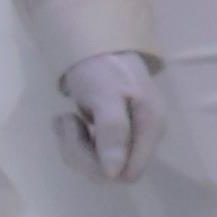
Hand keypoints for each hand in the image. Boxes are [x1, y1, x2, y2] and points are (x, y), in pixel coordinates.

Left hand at [53, 49, 162, 182]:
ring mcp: (130, 137)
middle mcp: (144, 138)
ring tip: (65, 118)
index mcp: (151, 129)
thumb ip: (113, 132)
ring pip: (98, 166)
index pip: (128, 173)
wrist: (95, 43)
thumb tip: (114, 174)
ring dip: (74, 146)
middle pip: (111, 172)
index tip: (84, 135)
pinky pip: (93, 153)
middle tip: (67, 121)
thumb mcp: (106, 96)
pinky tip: (68, 120)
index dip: (101, 164)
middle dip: (82, 153)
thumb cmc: (102, 67)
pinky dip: (75, 141)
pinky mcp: (114, 134)